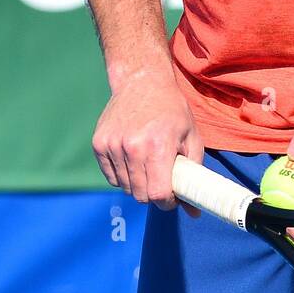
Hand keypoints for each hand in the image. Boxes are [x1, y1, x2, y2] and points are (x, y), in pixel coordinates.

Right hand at [92, 64, 202, 214]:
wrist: (141, 81)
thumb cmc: (172, 109)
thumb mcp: (191, 136)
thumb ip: (194, 173)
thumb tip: (194, 211)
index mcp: (158, 146)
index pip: (157, 194)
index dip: (167, 202)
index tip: (172, 197)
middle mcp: (132, 147)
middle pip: (140, 195)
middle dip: (153, 194)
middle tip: (161, 180)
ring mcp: (112, 145)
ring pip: (125, 187)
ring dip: (138, 183)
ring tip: (148, 164)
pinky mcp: (99, 144)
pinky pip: (111, 176)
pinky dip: (122, 175)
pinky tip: (133, 158)